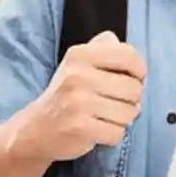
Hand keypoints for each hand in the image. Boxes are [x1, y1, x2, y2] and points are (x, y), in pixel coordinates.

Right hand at [21, 31, 145, 160]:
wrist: (36, 129)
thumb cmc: (66, 94)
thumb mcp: (78, 63)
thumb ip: (101, 48)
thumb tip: (118, 41)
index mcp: (80, 55)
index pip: (129, 56)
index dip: (139, 71)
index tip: (133, 79)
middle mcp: (78, 75)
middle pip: (134, 88)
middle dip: (131, 100)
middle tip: (115, 102)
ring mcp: (79, 103)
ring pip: (129, 113)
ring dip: (123, 119)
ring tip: (106, 116)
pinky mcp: (81, 128)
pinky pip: (117, 133)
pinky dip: (112, 134)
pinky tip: (98, 129)